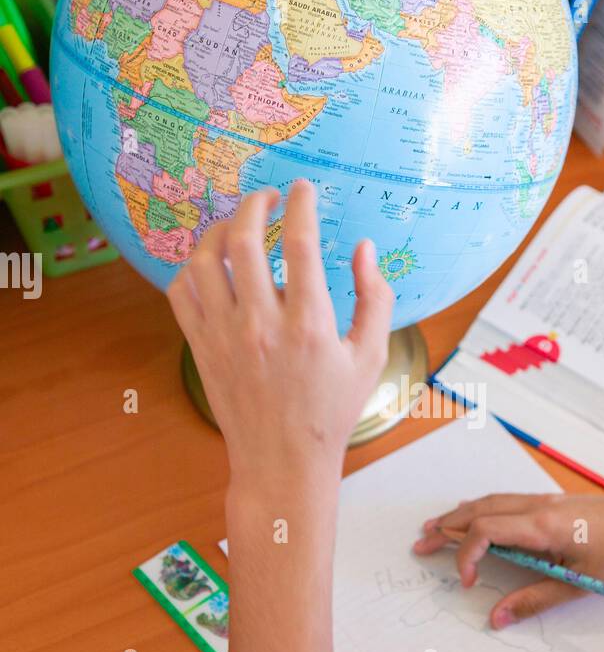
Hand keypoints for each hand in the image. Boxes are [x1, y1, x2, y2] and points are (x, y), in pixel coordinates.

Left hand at [167, 182, 393, 489]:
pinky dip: (192, 268)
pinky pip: (181, 291)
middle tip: (268, 198)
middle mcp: (261, 325)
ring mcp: (224, 336)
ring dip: (219, 229)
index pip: (300, 244)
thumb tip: (363, 248)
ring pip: (204, 260)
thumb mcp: (369, 357)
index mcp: (309, 325)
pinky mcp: (201, 347)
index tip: (304, 189)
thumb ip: (375, 298)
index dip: (301, 205)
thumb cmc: (331, 411)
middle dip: (254, 204)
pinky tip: (212, 264)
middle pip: (244, 239)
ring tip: (236, 224)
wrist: (282, 461)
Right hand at [414, 493, 603, 626]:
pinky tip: (475, 518)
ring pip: (490, 501)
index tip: (465, 582)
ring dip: (460, 515)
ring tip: (436, 529)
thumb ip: (533, 600)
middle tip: (419, 544)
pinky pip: (506, 501)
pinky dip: (481, 510)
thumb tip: (496, 619)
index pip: (486, 530)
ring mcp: (545, 500)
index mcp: (542, 524)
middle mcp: (538, 505)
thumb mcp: (578, 584)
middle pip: (479, 510)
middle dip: (446, 528)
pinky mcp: (554, 502)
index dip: (465, 554)